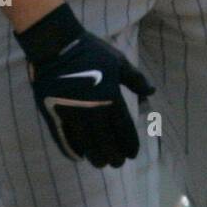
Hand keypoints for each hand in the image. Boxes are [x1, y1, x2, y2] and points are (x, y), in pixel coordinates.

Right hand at [16, 2, 154, 168]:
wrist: (55, 44)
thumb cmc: (89, 51)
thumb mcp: (117, 61)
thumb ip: (135, 79)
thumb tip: (151, 91)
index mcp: (111, 99)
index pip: (124, 131)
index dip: (129, 146)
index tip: (131, 154)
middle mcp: (94, 111)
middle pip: (107, 144)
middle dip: (114, 157)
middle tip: (116, 162)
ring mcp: (73, 114)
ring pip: (87, 146)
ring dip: (96, 157)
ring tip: (100, 162)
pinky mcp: (55, 114)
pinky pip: (64, 139)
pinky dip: (72, 150)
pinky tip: (78, 156)